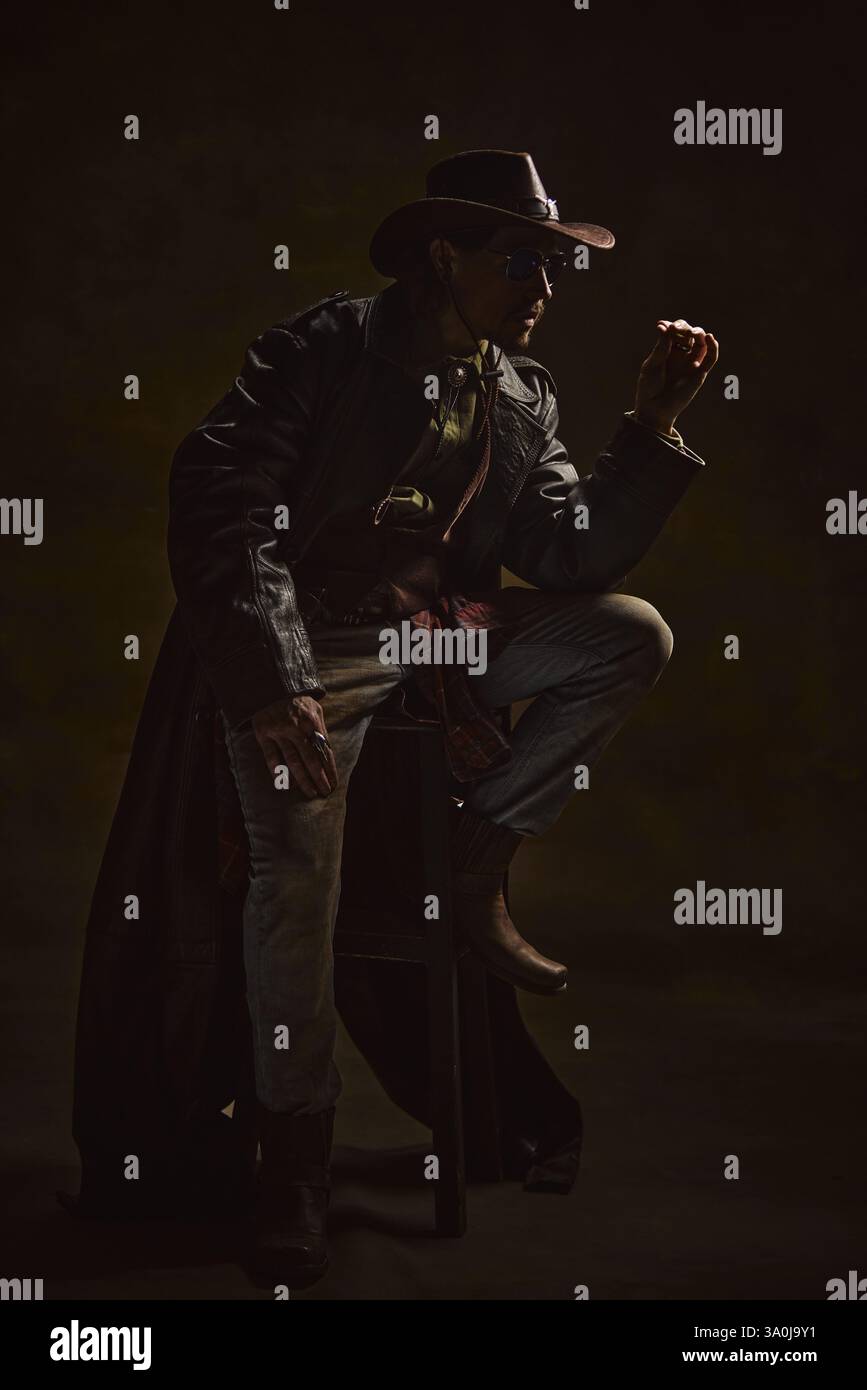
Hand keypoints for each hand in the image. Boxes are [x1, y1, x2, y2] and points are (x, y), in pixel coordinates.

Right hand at [252, 694, 336, 798]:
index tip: (334, 782)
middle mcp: (296, 727)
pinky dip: (277, 771)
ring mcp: (279, 731)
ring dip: (303, 779)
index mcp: (311, 720)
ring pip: (292, 760)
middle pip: (310, 758)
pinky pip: (271, 756)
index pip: (324, 749)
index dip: (330, 767)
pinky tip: (283, 783)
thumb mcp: (314, 709)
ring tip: (310, 792)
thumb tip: (327, 753)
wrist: (270, 686)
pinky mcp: (263, 733)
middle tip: (325, 791)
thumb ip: (320, 730)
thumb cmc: (297, 700)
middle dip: (319, 777)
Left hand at [634, 319, 718, 433]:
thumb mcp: (652, 365)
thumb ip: (661, 347)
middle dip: (684, 328)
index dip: (671, 326)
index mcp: (666, 350)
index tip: (663, 325)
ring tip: (693, 333)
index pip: (673, 331)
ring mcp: (691, 363)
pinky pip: (710, 358)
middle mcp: (680, 354)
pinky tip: (709, 337)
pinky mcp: (700, 373)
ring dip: (698, 333)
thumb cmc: (650, 387)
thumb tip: (663, 325)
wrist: (655, 409)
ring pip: (700, 342)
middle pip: (688, 333)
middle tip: (677, 329)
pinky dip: (713, 347)